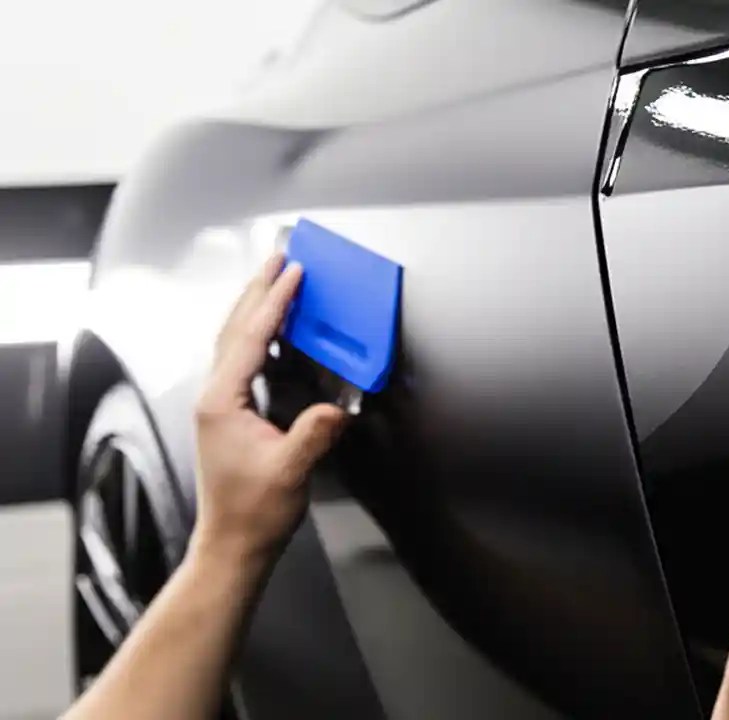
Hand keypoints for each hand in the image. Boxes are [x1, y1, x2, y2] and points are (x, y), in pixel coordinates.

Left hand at [191, 253, 346, 564]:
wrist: (233, 543)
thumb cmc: (255, 511)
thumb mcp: (291, 472)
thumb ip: (312, 435)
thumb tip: (337, 408)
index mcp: (223, 402)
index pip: (251, 338)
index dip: (275, 302)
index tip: (294, 273)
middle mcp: (215, 396)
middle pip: (235, 327)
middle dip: (258, 289)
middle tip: (280, 256)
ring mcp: (219, 404)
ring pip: (234, 339)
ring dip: (255, 305)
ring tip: (276, 279)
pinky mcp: (228, 413)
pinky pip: (241, 358)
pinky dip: (257, 332)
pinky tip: (272, 329)